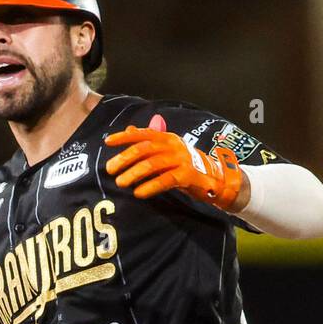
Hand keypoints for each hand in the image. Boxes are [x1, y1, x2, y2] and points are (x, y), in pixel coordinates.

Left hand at [104, 117, 243, 210]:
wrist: (215, 179)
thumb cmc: (186, 166)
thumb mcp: (168, 151)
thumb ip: (150, 142)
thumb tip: (128, 130)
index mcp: (167, 137)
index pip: (143, 134)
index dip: (124, 137)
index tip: (107, 143)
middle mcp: (174, 145)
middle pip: (144, 149)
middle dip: (125, 159)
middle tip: (110, 170)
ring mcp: (181, 160)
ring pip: (152, 164)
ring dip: (134, 174)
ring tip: (120, 183)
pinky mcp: (187, 176)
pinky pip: (165, 180)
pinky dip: (150, 187)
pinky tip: (138, 193)